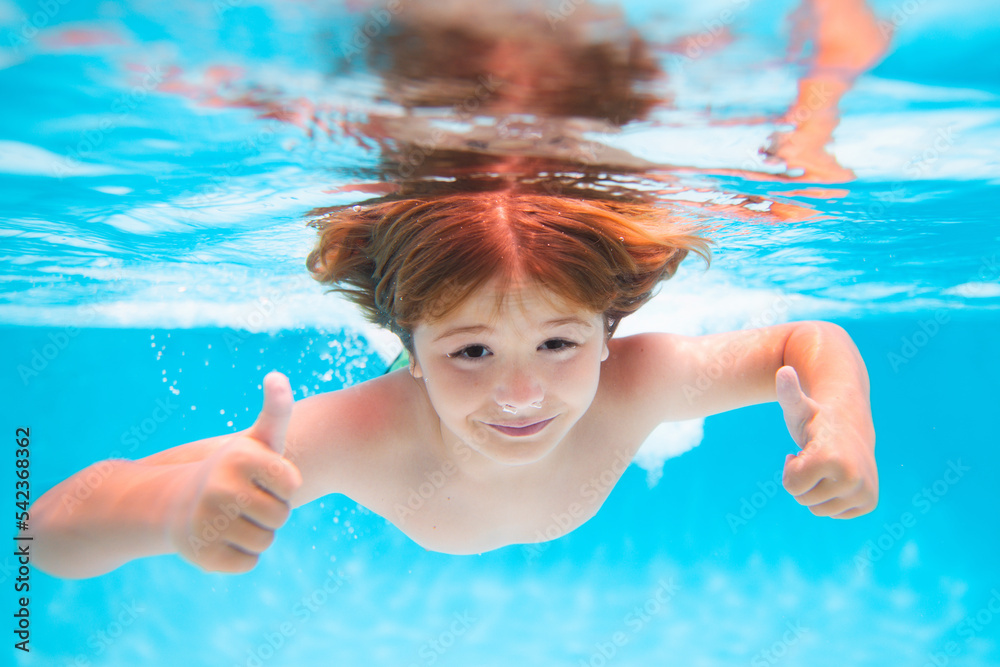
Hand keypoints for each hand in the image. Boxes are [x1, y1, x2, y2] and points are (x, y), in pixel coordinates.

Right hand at [169, 371, 302, 571]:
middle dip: (270, 511)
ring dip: (255, 534)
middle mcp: (221, 488)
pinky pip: (248, 562)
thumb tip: (277, 376)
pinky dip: (239, 555)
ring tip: (232, 518)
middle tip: (245, 501)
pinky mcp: (203, 555)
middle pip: (281, 516)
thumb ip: (276, 411)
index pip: (292, 485)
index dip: (281, 485)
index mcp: (240, 458)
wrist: (176, 503)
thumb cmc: (233, 469)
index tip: (260, 478)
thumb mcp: (256, 440)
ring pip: (266, 541)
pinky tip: (221, 539)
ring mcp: (209, 523)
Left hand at [776, 365, 876, 518]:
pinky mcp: (870, 503)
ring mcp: (865, 493)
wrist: (850, 424)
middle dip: (802, 481)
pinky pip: (835, 513)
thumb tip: (784, 371)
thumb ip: (788, 392)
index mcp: (832, 459)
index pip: (790, 487)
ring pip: (819, 510)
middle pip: (803, 500)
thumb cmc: (817, 418)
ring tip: (825, 467)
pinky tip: (837, 477)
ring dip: (815, 490)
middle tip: (814, 458)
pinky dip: (831, 498)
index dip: (790, 469)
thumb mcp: (798, 406)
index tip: (801, 451)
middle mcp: (853, 479)